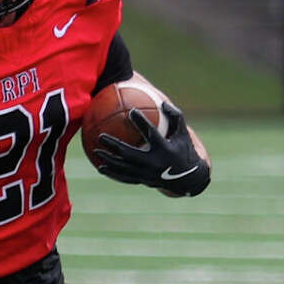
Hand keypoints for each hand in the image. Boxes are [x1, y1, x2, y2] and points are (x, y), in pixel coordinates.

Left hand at [91, 100, 211, 196]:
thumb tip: (162, 102)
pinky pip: (124, 178)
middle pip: (130, 154)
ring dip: (109, 160)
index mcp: (165, 149)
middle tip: (101, 137)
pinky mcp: (143, 181)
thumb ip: (175, 116)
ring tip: (95, 151)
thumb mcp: (183, 132)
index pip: (151, 134)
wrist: (188, 178)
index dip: (142, 122)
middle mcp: (155, 163)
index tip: (132, 111)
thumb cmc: (183, 149)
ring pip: (124, 168)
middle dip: (114, 146)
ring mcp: (147, 174)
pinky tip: (100, 167)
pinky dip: (112, 173)